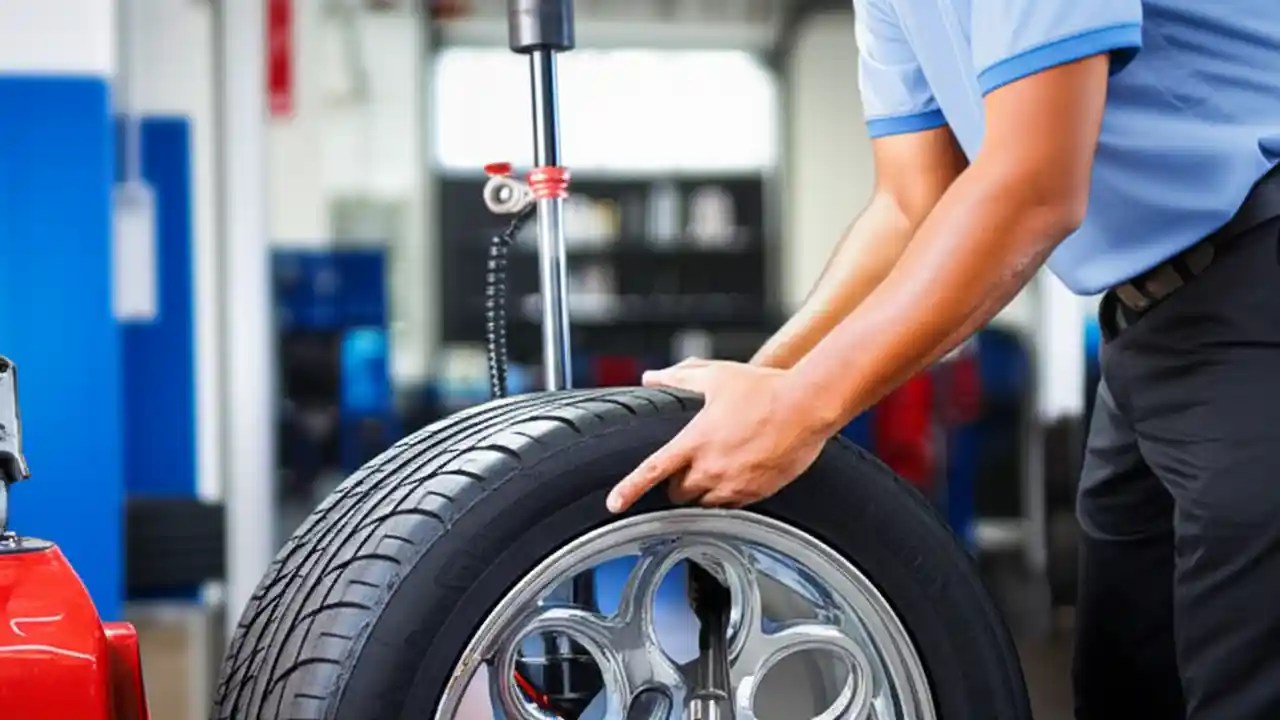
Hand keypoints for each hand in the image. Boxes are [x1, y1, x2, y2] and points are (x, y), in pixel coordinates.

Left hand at [606, 359, 834, 512]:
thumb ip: (678, 377)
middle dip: (677, 483)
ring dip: (702, 490)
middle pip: (676, 494)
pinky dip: (726, 494)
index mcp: (695, 442)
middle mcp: (711, 469)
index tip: (614, 503)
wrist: (807, 407)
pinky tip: (738, 472)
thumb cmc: (764, 389)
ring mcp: (733, 485)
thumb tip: (652, 377)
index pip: (651, 472)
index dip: (628, 489)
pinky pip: (730, 505)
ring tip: (718, 465)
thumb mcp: (716, 376)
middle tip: (690, 464)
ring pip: (703, 503)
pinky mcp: (755, 494)